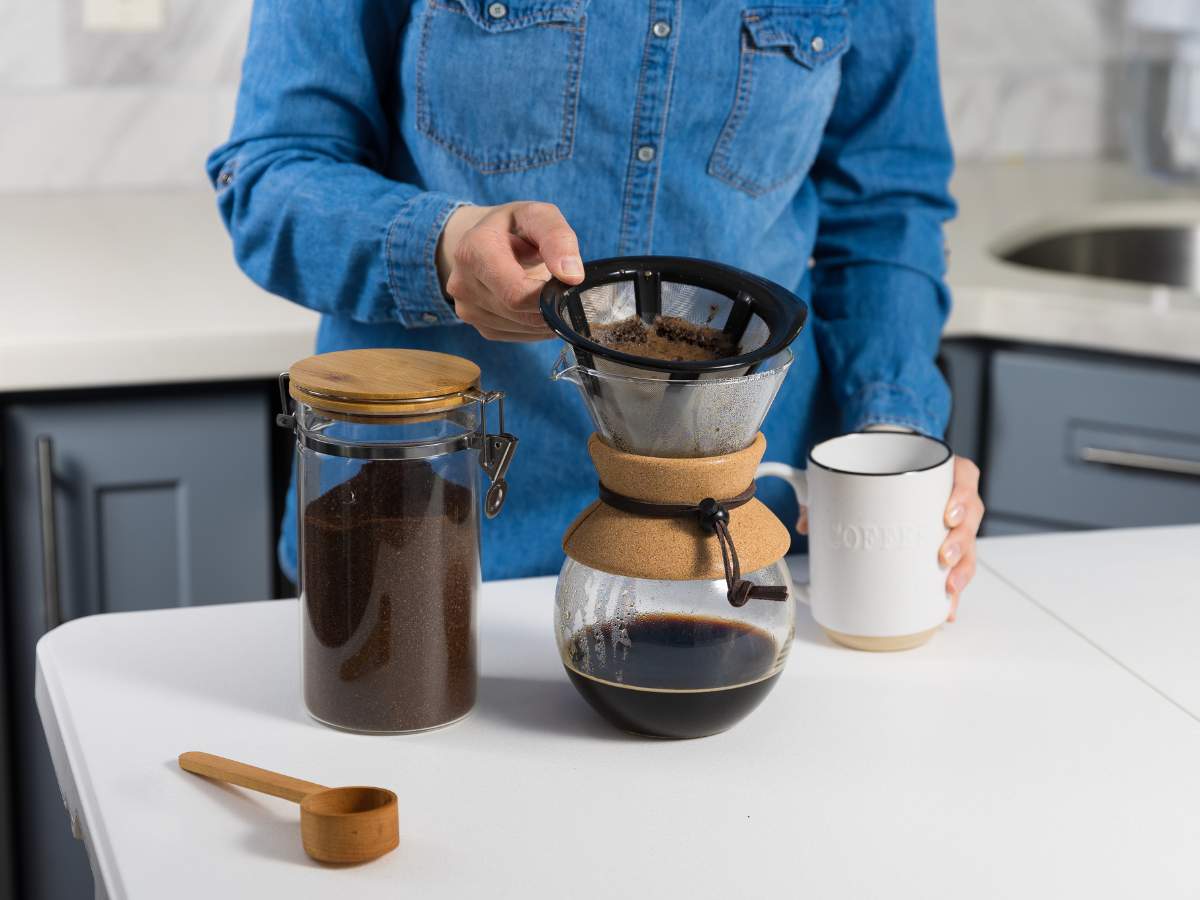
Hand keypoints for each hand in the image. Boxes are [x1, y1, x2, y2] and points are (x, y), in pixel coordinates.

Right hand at [436, 201, 583, 340]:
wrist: (486, 240)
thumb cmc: (516, 226)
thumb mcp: (539, 216)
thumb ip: (558, 238)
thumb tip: (572, 277)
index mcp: (473, 251)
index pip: (516, 294)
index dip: (548, 296)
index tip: (566, 285)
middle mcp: (462, 283)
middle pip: (519, 313)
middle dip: (549, 305)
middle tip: (562, 287)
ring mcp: (466, 308)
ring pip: (521, 327)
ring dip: (544, 318)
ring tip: (547, 291)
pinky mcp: (477, 325)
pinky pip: (517, 335)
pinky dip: (535, 326)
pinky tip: (537, 304)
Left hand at [794, 455, 984, 623]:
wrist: (881, 467)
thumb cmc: (877, 472)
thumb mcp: (855, 475)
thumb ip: (828, 493)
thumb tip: (805, 523)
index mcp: (938, 472)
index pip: (964, 476)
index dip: (962, 496)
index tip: (947, 514)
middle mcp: (951, 497)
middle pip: (971, 517)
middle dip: (961, 541)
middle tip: (943, 555)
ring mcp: (951, 524)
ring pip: (969, 545)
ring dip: (962, 569)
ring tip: (948, 586)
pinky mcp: (944, 546)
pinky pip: (958, 567)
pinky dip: (953, 590)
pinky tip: (947, 608)